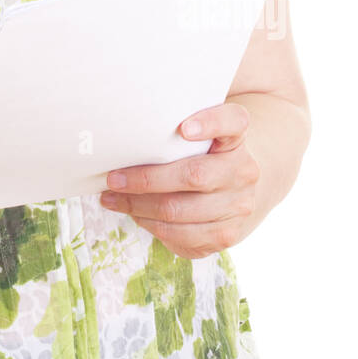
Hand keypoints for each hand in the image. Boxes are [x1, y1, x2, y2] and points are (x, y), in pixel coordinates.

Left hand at [98, 102, 260, 259]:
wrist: (234, 188)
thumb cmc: (202, 154)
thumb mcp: (198, 134)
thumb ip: (173, 128)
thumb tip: (122, 135)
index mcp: (237, 138)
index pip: (233, 122)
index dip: (210, 123)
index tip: (183, 128)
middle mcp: (244, 171)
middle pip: (192, 175)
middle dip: (145, 179)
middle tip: (113, 178)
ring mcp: (239, 206)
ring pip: (180, 210)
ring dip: (139, 206)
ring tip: (113, 199)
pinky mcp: (227, 234)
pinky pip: (182, 236)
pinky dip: (151, 225)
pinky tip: (136, 215)